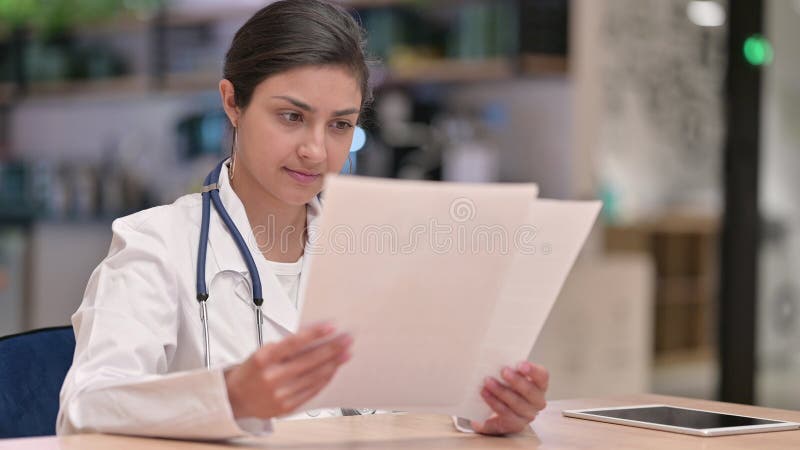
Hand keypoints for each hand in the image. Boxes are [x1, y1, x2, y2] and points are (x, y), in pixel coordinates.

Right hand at [224, 323, 351, 418]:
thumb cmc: (252, 371)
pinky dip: (325, 378)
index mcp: (264, 358)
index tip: (331, 327)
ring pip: (314, 376)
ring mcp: (280, 393)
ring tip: (346, 353)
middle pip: (309, 360)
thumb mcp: (263, 352)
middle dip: (332, 348)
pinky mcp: (287, 406)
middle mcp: (272, 376)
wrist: (235, 399)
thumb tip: (315, 336)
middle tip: (347, 339)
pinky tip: (333, 370)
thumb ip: (287, 346)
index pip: (294, 342)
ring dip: (334, 363)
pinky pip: (312, 390)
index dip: (315, 334)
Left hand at [472, 361, 548, 434]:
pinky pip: (506, 414)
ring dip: (501, 392)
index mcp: (540, 385)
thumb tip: (496, 354)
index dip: (533, 370)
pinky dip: (494, 403)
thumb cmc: (508, 387)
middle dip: (516, 381)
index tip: (520, 364)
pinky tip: (485, 395)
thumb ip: (509, 367)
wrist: (499, 410)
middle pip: (530, 391)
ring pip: (516, 404)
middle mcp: (537, 401)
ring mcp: (528, 415)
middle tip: (503, 371)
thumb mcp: (511, 376)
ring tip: (488, 382)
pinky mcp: (516, 424)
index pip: (542, 376)